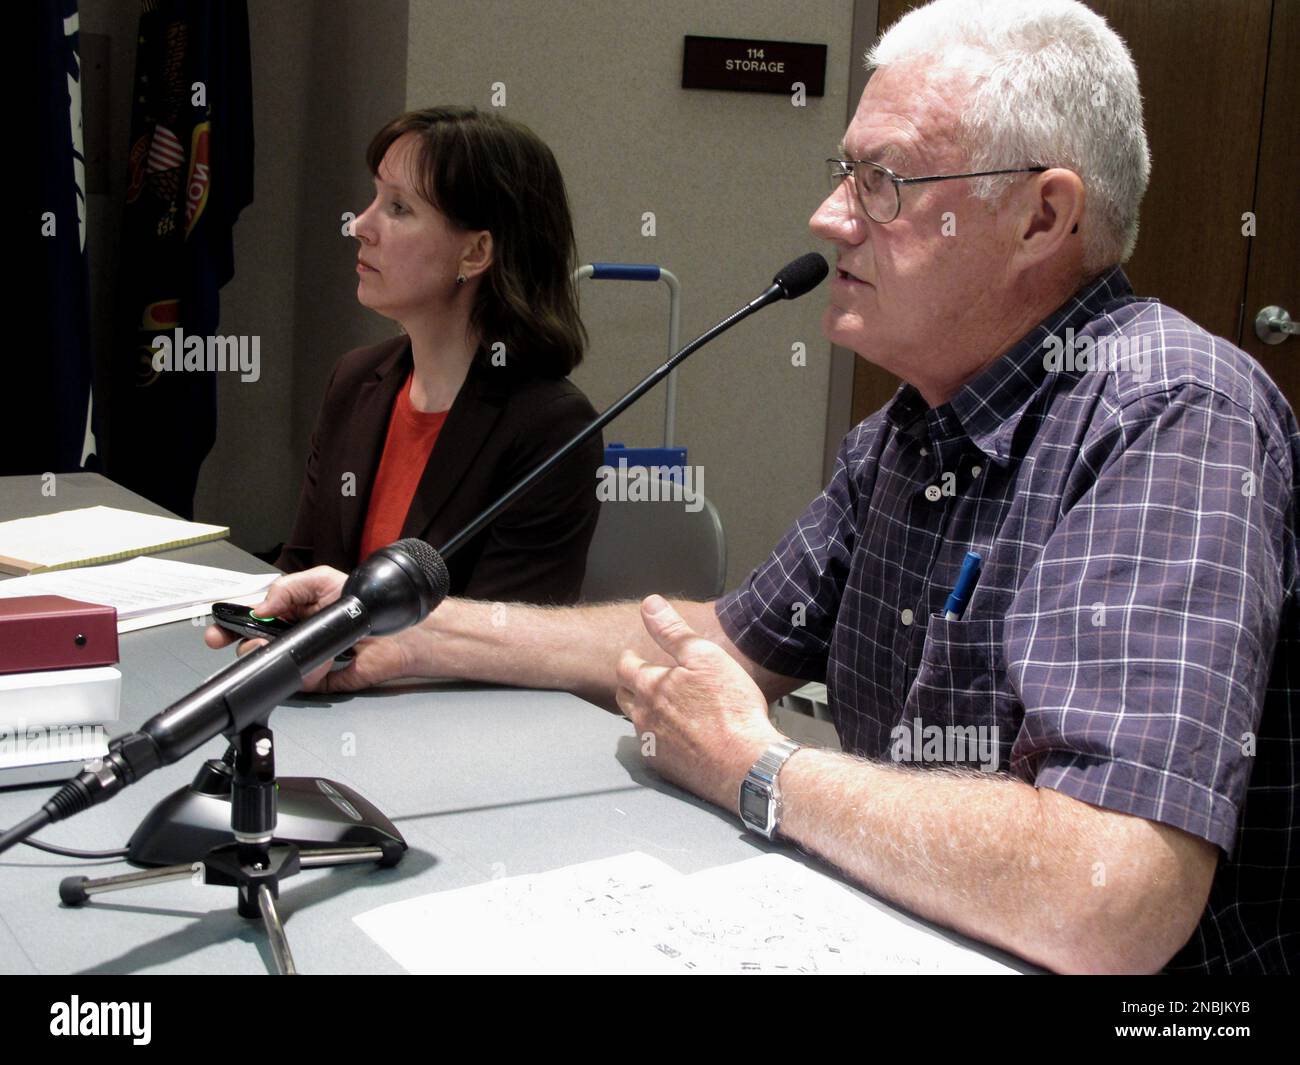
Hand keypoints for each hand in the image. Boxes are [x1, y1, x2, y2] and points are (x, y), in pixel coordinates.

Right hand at [202, 566, 408, 692]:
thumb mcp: (322, 581)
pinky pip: (300, 683)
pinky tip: (323, 663)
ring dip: (276, 660)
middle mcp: (290, 637)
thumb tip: (260, 607)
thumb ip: (288, 588)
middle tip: (252, 644)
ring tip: (297, 649)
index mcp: (287, 610)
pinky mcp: (317, 681)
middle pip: (252, 647)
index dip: (229, 627)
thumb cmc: (363, 602)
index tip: (218, 633)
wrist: (399, 632)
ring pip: (272, 668)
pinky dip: (307, 675)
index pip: (248, 620)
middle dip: (245, 646)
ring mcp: (301, 660)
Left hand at [615, 595, 783, 810]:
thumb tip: (649, 604)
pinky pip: (650, 747)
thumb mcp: (705, 656)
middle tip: (638, 679)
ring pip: (636, 722)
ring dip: (642, 711)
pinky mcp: (663, 766)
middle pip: (624, 696)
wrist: (744, 762)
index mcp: (651, 685)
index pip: (625, 667)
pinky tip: (672, 736)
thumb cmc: (730, 708)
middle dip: (629, 684)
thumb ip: (672, 631)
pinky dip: (656, 737)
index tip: (633, 656)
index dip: (629, 659)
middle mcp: (643, 715)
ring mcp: (651, 744)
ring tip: (657, 706)